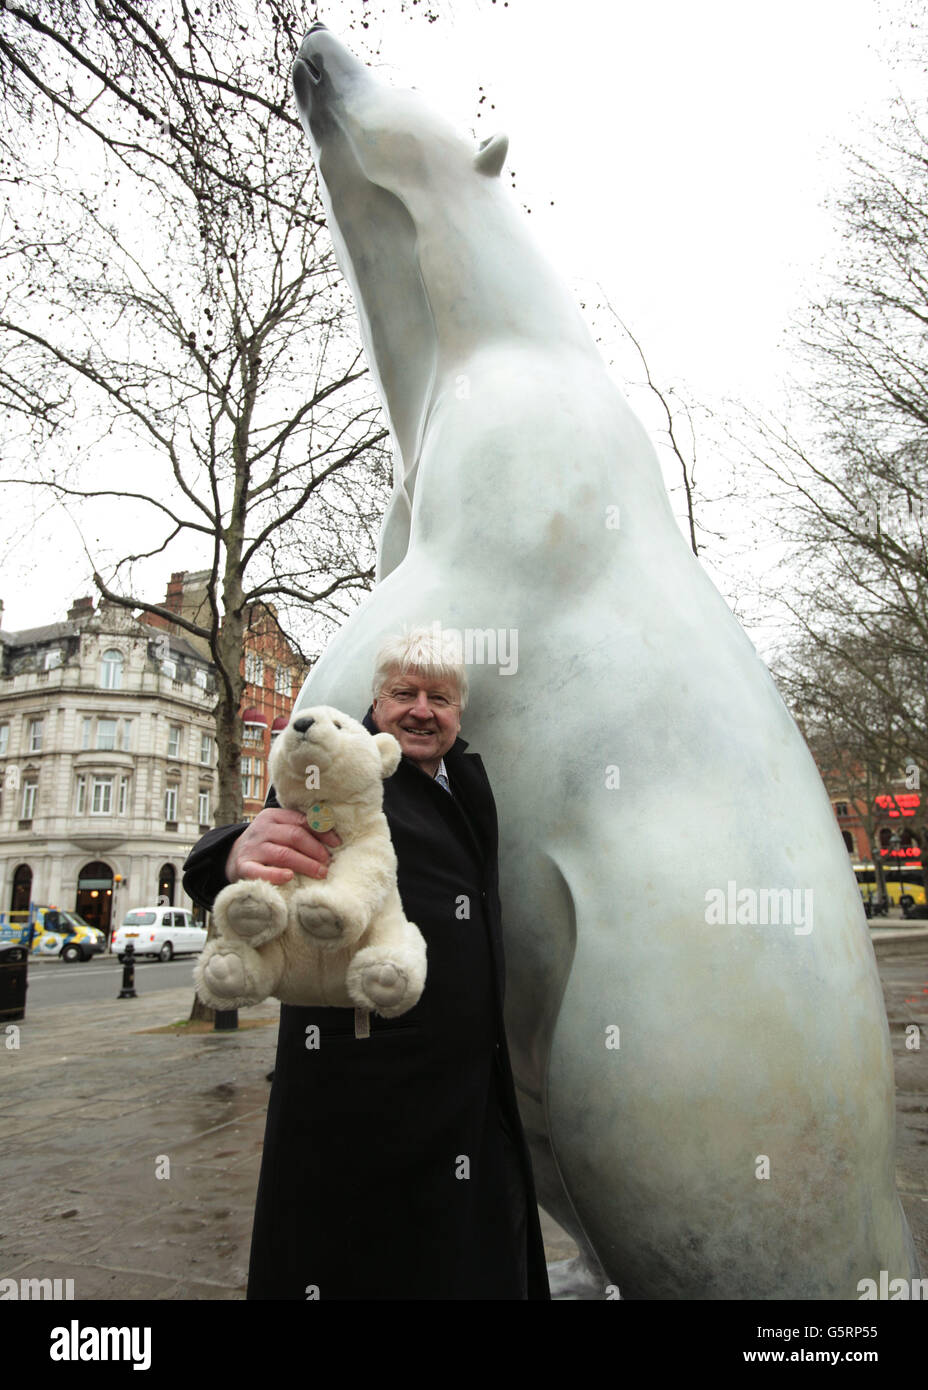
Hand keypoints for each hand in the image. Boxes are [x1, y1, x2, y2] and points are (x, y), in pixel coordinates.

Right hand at [225, 808, 340, 886]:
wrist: (232, 856)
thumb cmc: (266, 843)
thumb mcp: (279, 830)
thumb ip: (299, 828)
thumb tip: (333, 837)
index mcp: (273, 816)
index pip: (301, 821)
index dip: (322, 832)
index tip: (337, 843)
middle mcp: (262, 829)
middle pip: (294, 836)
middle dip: (315, 849)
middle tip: (328, 862)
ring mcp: (252, 848)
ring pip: (283, 854)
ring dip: (305, 863)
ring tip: (321, 872)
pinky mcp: (244, 866)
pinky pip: (260, 871)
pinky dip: (276, 874)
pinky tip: (290, 877)